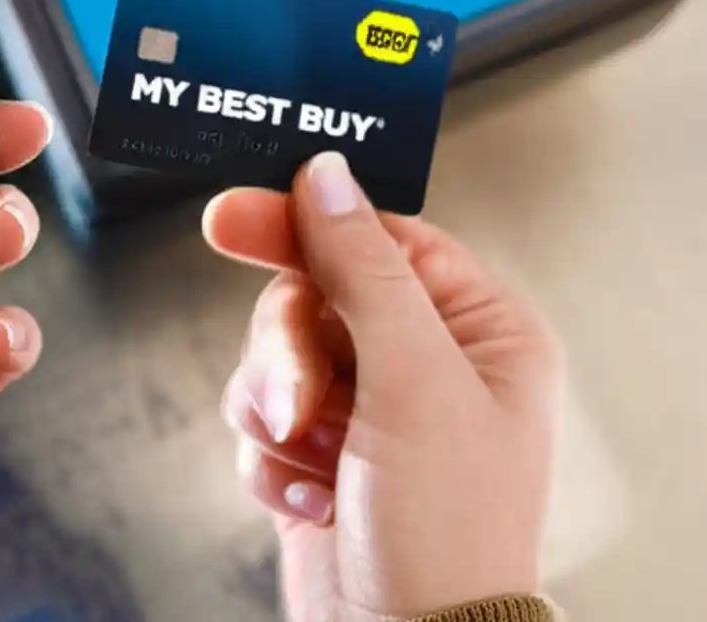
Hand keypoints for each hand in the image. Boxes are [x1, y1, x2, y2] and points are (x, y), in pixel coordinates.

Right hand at [203, 153, 563, 619]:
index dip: (302, 222)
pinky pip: (260, 419)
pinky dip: (271, 461)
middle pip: (310, 299)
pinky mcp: (320, 453)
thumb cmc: (447, 528)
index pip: (376, 238)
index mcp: (476, 328)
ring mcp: (367, 408)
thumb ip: (365, 270)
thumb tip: (328, 178)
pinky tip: (314, 499)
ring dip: (278, 415)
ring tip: (316, 464)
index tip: (229, 216)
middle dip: (290, 356)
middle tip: (296, 406)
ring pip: (274, 358)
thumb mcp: (414, 380)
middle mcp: (422, 360)